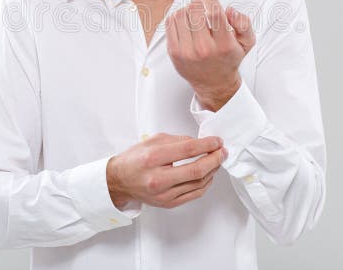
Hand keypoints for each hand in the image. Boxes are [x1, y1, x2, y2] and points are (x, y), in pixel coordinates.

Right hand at [107, 133, 227, 208]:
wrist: (120, 181)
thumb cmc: (135, 159)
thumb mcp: (153, 140)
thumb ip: (177, 140)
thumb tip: (200, 143)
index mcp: (153, 158)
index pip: (188, 150)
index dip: (207, 145)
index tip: (217, 141)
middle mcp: (158, 178)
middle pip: (196, 170)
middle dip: (215, 159)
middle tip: (223, 151)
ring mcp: (164, 194)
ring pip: (198, 183)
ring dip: (212, 171)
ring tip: (217, 160)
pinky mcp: (169, 203)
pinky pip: (194, 194)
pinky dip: (205, 183)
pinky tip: (208, 174)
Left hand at [165, 0, 255, 110]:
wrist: (214, 83)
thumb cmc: (228, 60)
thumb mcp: (246, 43)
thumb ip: (243, 23)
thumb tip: (230, 10)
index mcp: (223, 45)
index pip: (214, 13)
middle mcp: (204, 49)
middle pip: (194, 11)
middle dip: (198, 3)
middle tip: (202, 6)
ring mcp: (187, 51)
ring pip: (180, 14)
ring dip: (187, 9)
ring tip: (194, 15)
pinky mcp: (174, 52)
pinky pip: (170, 23)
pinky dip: (177, 17)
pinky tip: (185, 21)